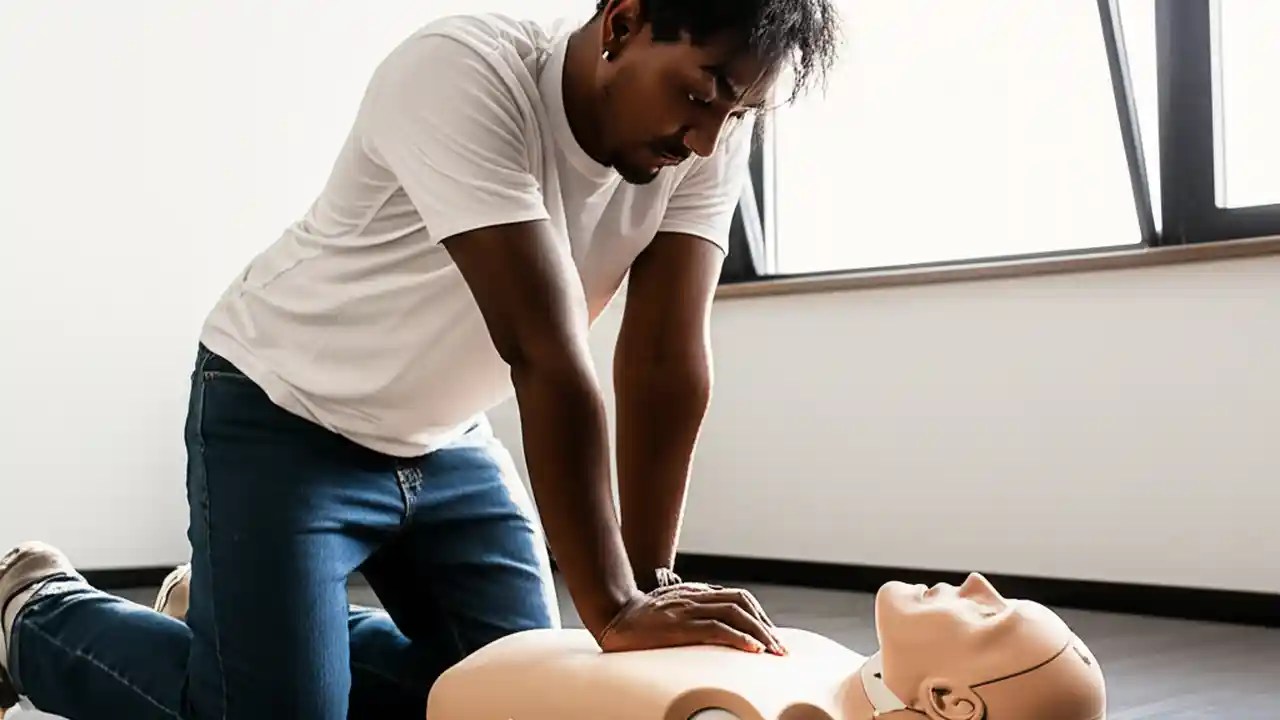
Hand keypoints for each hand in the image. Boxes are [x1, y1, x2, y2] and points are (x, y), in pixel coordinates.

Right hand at [596, 582, 787, 655]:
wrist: (613, 618)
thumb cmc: (642, 620)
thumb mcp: (673, 610)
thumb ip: (695, 613)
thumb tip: (721, 630)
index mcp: (696, 593)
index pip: (739, 597)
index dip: (760, 616)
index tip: (771, 638)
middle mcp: (695, 596)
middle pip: (742, 603)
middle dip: (766, 626)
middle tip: (779, 649)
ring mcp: (688, 609)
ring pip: (735, 613)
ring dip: (759, 633)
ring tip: (771, 652)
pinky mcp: (679, 625)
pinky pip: (716, 628)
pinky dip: (738, 638)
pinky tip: (751, 649)